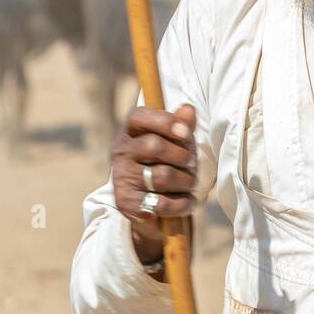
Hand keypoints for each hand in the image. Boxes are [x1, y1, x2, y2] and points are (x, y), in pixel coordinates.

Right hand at [111, 103, 197, 265]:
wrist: (147, 200)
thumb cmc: (165, 160)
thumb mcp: (174, 139)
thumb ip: (182, 124)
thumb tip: (189, 109)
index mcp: (131, 129)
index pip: (140, 116)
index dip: (165, 122)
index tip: (186, 133)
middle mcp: (122, 150)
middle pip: (155, 146)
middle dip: (183, 156)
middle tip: (192, 165)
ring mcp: (122, 176)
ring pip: (162, 176)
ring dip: (186, 181)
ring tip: (190, 183)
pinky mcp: (126, 202)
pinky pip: (161, 203)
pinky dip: (181, 204)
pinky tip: (187, 201)